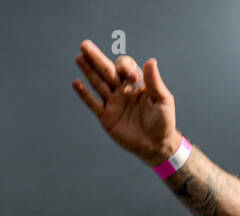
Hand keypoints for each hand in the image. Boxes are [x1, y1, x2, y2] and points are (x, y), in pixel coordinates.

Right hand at [72, 39, 180, 164]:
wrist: (157, 146)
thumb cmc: (164, 122)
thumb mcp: (163, 100)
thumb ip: (155, 82)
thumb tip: (150, 61)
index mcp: (136, 85)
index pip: (124, 68)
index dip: (124, 67)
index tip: (131, 76)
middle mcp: (122, 91)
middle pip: (106, 71)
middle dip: (96, 58)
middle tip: (84, 45)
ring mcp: (113, 103)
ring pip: (98, 84)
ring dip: (88, 71)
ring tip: (79, 58)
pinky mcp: (107, 117)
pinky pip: (94, 104)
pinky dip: (85, 94)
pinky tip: (76, 83)